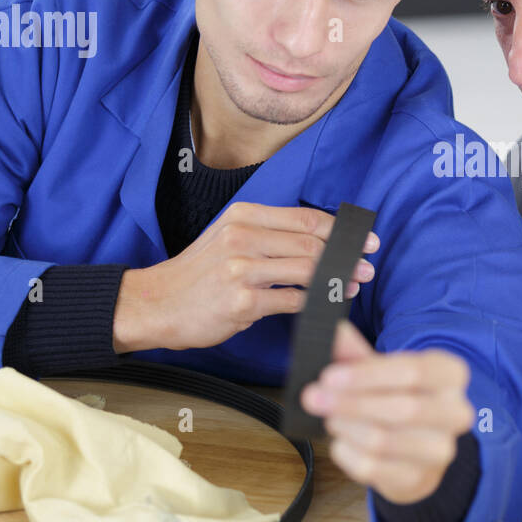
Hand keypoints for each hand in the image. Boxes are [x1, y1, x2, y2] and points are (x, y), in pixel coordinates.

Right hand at [112, 201, 377, 351]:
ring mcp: (242, 270)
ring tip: (352, 284)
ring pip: (306, 270)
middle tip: (367, 267)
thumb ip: (270, 236)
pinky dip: (314, 303)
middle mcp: (243, 237)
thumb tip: (320, 242)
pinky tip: (325, 305)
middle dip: (346, 257)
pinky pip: (292, 301)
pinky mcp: (242, 302)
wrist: (154, 303)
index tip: (365, 239)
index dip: (341, 230)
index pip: (306, 219)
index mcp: (244, 216)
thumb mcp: (228, 238)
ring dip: (336, 280)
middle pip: (311, 244)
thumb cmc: (198, 274)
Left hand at [301, 320, 475, 503]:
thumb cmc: (399, 399)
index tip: (328, 376)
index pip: (413, 372)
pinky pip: (372, 468)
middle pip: (403, 409)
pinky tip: (341, 441)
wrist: (418, 452)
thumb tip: (333, 332)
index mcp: (450, 375)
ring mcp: (440, 451)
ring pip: (384, 441)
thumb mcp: (382, 371)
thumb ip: (356, 354)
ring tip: (330, 417)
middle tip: (314, 397)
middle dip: (350, 403)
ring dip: (346, 427)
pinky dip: (347, 453)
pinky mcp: (419, 480)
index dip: (367, 375)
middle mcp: (455, 413)